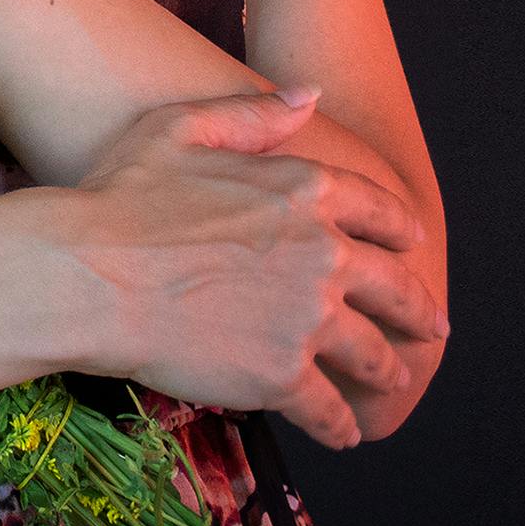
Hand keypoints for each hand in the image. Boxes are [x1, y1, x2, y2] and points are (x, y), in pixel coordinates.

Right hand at [57, 86, 447, 449]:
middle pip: (393, 288)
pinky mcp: (283, 375)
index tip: (413, 245)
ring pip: (370, 353)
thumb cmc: (122, 194)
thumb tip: (312, 93)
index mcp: (305, 189)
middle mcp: (323, 253)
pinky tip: (344, 432)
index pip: (378, 210)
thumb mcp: (181, 128)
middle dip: (417, 311)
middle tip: (433, 327)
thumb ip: (253, 113)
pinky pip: (329, 408)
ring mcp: (308, 318)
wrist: (90, 272)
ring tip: (391, 382)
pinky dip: (341, 424)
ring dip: (386, 370)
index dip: (400, 230)